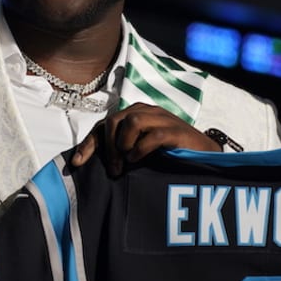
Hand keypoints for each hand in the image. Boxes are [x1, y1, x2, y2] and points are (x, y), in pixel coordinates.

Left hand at [71, 102, 222, 175]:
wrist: (203, 153)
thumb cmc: (169, 153)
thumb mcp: (140, 151)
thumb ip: (122, 151)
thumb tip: (97, 164)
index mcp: (135, 115)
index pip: (104, 125)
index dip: (89, 143)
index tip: (78, 163)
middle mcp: (146, 111)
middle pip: (114, 121)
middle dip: (108, 147)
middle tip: (114, 169)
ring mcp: (161, 118)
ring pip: (130, 121)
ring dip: (123, 146)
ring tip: (127, 163)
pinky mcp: (175, 130)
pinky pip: (151, 134)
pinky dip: (141, 149)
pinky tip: (139, 160)